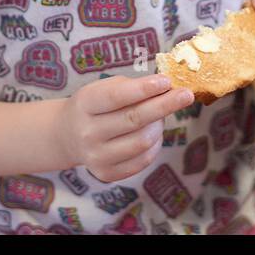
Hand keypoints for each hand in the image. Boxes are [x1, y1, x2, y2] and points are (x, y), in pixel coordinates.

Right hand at [54, 74, 193, 181]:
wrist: (68, 136)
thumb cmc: (95, 105)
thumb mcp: (103, 88)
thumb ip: (132, 87)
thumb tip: (168, 88)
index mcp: (85, 104)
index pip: (117, 96)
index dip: (144, 89)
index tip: (167, 81)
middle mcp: (87, 132)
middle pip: (134, 119)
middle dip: (164, 105)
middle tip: (186, 94)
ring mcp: (96, 156)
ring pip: (142, 141)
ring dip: (160, 125)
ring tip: (162, 114)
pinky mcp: (107, 173)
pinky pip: (143, 159)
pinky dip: (155, 143)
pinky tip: (154, 132)